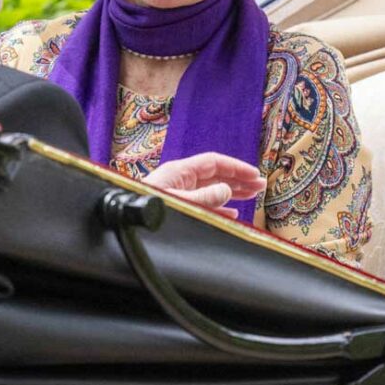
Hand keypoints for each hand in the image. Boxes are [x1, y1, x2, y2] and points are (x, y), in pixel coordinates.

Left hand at [144, 152, 266, 217]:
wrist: (123, 222)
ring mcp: (178, 193)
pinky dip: (220, 207)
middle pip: (215, 175)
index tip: (255, 174)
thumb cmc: (145, 207)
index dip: (236, 167)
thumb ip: (205, 197)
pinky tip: (232, 213)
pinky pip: (204, 204)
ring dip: (233, 192)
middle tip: (260, 185)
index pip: (214, 162)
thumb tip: (226, 191)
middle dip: (238, 179)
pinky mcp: (176, 207)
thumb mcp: (179, 203)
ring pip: (212, 189)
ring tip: (252, 196)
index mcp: (179, 171)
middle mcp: (179, 179)